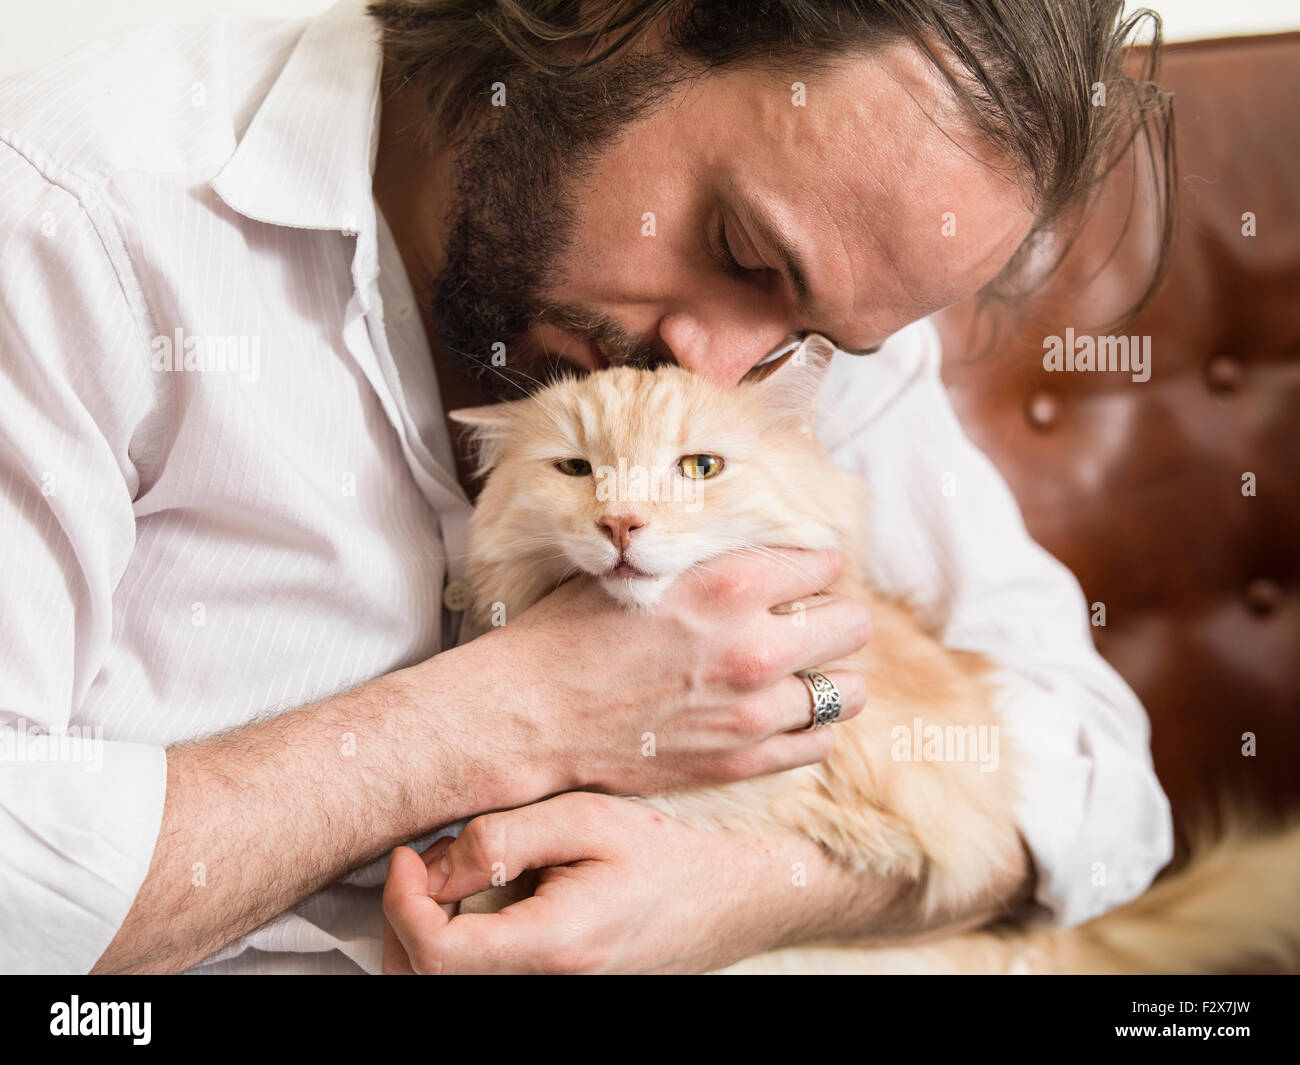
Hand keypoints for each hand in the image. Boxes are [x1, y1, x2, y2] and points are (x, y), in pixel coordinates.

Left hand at [381, 792, 813, 973]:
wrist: (714, 903)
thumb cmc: (657, 856)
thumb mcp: (584, 819)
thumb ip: (504, 838)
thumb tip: (435, 869)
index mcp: (551, 945)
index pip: (436, 954)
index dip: (402, 903)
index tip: (408, 856)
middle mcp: (541, 987)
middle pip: (424, 979)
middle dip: (404, 917)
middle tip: (431, 861)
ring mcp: (542, 995)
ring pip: (440, 985)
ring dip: (424, 931)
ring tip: (456, 876)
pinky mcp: (541, 990)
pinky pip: (470, 980)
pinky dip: (450, 946)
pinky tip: (473, 902)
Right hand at [437, 548, 869, 801]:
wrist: (530, 713)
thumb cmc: (571, 632)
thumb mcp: (642, 570)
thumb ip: (712, 563)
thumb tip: (760, 552)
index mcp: (729, 584)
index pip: (825, 563)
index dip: (812, 567)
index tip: (796, 577)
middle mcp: (753, 646)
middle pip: (853, 623)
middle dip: (831, 616)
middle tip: (801, 621)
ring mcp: (752, 711)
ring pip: (849, 691)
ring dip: (828, 676)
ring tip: (795, 672)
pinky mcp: (741, 760)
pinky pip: (819, 743)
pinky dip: (807, 726)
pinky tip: (776, 713)